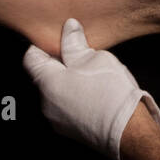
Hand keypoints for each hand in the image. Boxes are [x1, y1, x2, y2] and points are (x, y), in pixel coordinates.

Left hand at [22, 18, 159, 159]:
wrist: (128, 131)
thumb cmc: (111, 94)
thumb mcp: (94, 58)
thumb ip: (75, 43)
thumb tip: (68, 27)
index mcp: (46, 83)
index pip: (31, 58)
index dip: (43, 44)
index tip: (59, 39)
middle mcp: (46, 104)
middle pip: (44, 76)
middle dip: (60, 63)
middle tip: (81, 54)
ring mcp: (57, 120)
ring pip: (57, 92)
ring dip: (69, 80)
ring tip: (93, 75)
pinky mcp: (70, 131)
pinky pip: (68, 107)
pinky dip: (77, 96)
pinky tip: (97, 92)